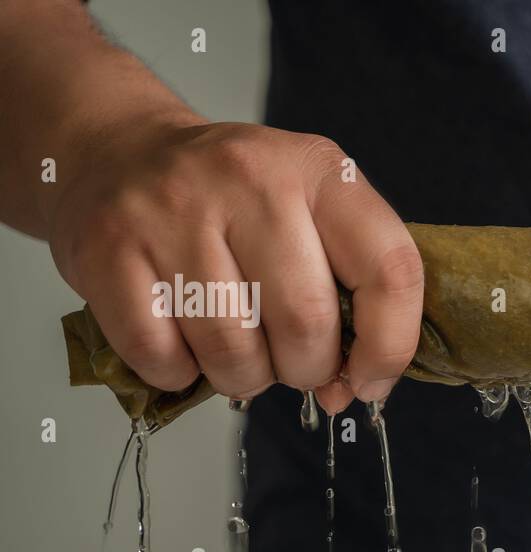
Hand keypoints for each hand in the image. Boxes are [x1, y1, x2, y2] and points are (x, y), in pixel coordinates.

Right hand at [46, 118, 422, 412]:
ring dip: (243, 377)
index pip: (390, 270)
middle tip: (289, 359)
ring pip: (234, 352)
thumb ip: (350, 293)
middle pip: (307, 323)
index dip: (389, 346)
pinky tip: (182, 338)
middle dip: (306, 369)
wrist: (120, 152)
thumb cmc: (232, 201)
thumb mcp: (310, 213)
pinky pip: (163, 357)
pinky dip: (179, 371)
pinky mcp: (110, 249)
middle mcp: (249, 179)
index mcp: (319, 171)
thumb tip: (355, 388)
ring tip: (236, 348)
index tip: (370, 378)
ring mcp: (173, 211)